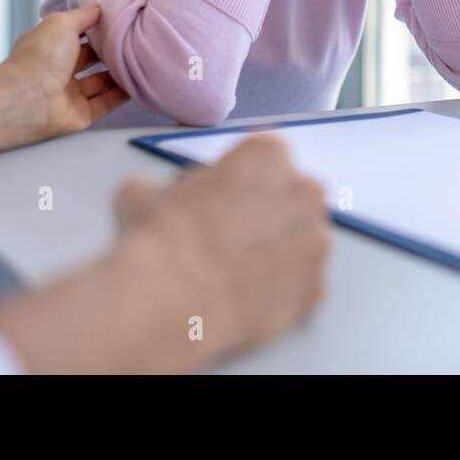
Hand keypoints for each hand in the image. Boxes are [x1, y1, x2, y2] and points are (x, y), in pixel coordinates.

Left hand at [2, 5, 128, 140]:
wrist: (29, 100)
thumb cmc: (41, 56)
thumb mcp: (62, 23)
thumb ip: (83, 15)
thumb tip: (99, 8)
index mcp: (48, 46)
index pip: (73, 34)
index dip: (92, 27)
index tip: (116, 20)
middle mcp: (57, 69)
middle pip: (88, 58)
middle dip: (108, 50)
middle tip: (132, 40)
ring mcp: (69, 93)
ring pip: (99, 81)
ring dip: (118, 73)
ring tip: (140, 60)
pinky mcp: (81, 114)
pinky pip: (106, 102)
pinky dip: (122, 94)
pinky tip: (138, 83)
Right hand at [113, 133, 329, 363]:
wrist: (172, 304)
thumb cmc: (162, 242)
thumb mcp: (142, 194)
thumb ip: (162, 187)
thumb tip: (149, 195)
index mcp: (269, 155)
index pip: (263, 159)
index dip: (239, 182)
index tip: (223, 199)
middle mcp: (304, 192)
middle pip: (290, 198)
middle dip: (266, 214)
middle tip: (228, 238)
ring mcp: (316, 242)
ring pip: (300, 242)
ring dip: (277, 253)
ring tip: (235, 272)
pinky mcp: (317, 289)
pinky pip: (303, 285)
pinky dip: (282, 292)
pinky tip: (247, 297)